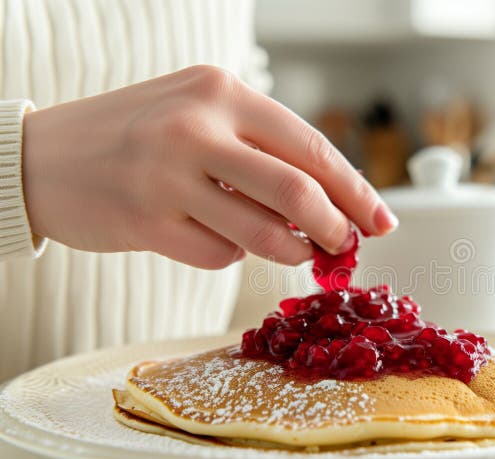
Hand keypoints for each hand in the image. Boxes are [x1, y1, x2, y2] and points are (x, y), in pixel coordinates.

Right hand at [21, 65, 396, 268]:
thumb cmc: (135, 135)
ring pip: (265, 233)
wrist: (41, 156)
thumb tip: (331, 201)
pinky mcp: (146, 221)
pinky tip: (218, 238)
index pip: (312, 148)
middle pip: (299, 192)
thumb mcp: (199, 115)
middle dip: (335, 228)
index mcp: (222, 91)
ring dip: (291, 251)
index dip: (355, 191)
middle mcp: (197, 127)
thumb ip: (261, 149)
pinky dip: (233, 255)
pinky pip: (221, 256)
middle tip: (344, 247)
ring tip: (291, 249)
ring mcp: (168, 175)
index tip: (380, 220)